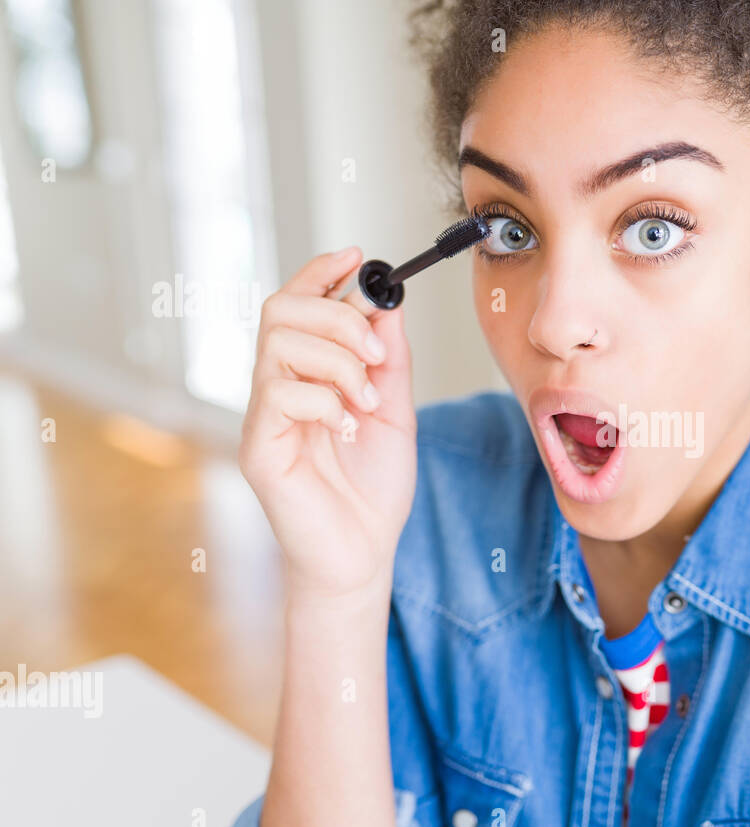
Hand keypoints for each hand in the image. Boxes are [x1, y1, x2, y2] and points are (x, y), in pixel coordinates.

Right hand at [238, 247, 417, 596]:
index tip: (357, 256)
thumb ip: (389, 358)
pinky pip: (281, 393)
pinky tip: (347, 430)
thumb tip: (387, 302)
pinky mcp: (259, 447)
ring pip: (280, 343)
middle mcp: (277, 386)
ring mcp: (263, 415)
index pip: (296, 302)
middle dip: (339, 318)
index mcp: (307, 372)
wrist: (365, 552)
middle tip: (376, 357)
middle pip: (282, 308)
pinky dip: (326, 401)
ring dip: (338, 362)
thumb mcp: (395, 410)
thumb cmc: (374, 486)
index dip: (320, 271)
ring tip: (367, 401)